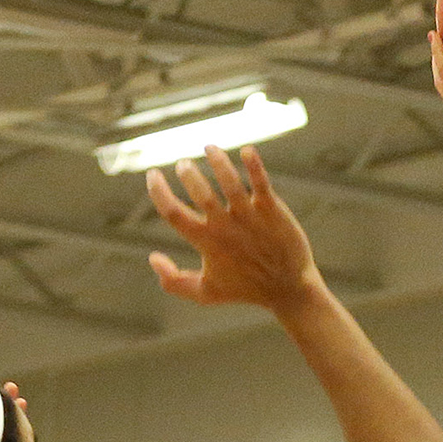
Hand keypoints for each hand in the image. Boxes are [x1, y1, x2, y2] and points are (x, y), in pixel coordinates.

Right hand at [146, 146, 323, 313]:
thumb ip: (174, 281)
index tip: (153, 174)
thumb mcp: (206, 293)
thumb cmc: (245, 289)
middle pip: (201, 194)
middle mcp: (226, 228)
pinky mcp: (272, 211)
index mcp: (207, 242)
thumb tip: (152, 258)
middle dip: (189, 175)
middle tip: (183, 163)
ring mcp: (250, 217)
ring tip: (209, 148)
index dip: (158, 191)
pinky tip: (246, 150)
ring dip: (218, 162)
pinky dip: (254, 165)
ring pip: (231, 184)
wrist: (290, 290)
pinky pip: (262, 184)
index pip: (174, 214)